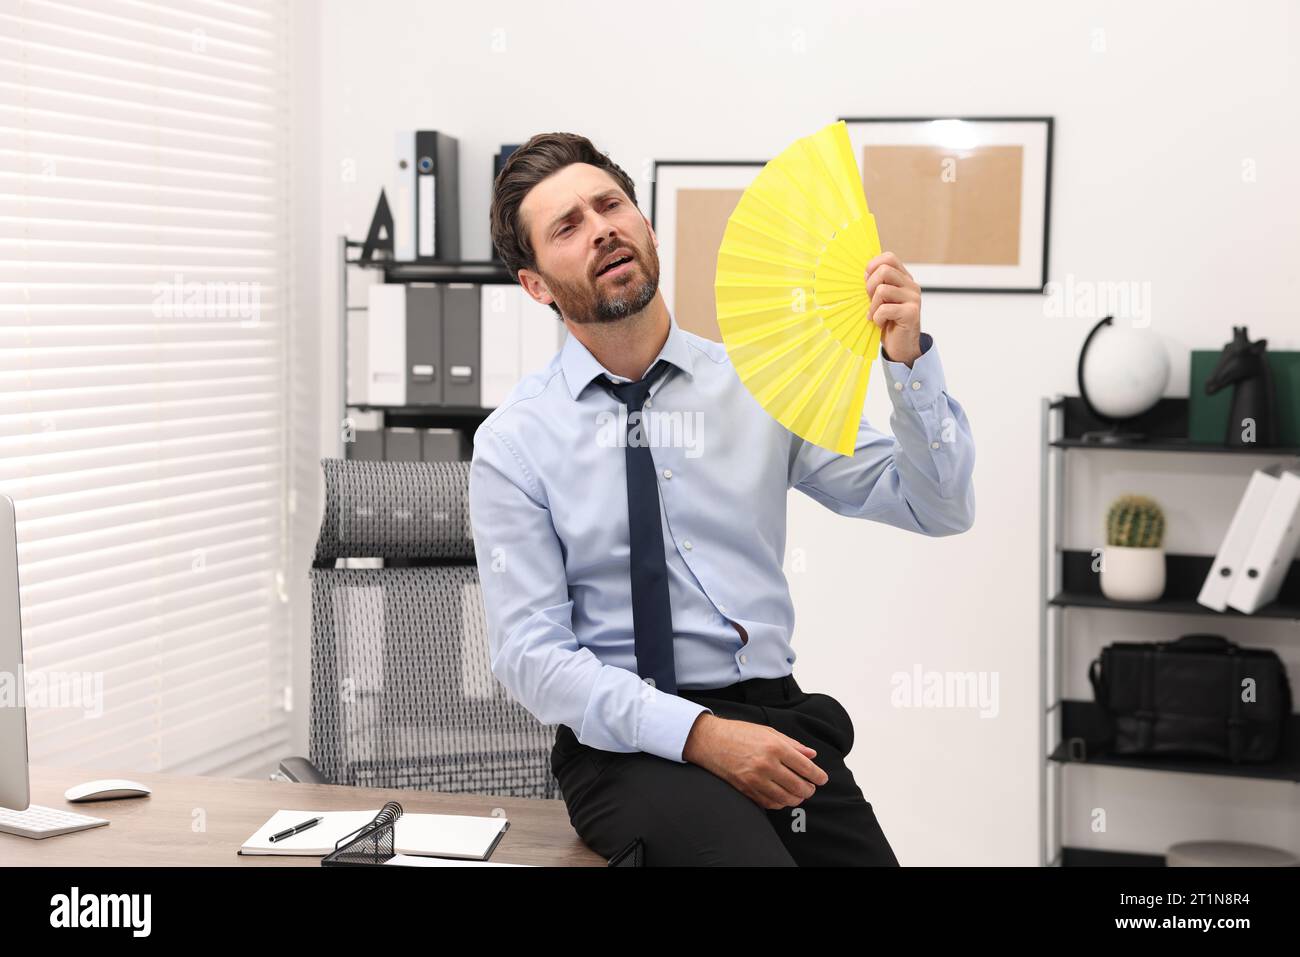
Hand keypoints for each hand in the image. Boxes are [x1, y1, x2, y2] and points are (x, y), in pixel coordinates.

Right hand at [682, 713, 827, 809]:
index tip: (822, 779)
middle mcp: (767, 764)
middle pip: (798, 786)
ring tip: (799, 794)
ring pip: (786, 799)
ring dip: (796, 799)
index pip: (805, 767)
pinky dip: (780, 803)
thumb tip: (812, 756)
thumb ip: (792, 745)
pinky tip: (782, 797)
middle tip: (811, 787)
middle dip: (809, 789)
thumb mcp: (768, 731)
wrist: (710, 741)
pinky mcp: (746, 790)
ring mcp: (755, 779)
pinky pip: (770, 803)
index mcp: (775, 747)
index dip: (818, 776)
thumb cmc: (740, 733)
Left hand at [866, 251, 921, 365]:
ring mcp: (913, 298)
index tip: (867, 282)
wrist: (901, 347)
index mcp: (903, 279)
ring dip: (873, 306)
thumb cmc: (888, 322)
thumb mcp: (880, 300)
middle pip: (884, 270)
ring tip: (876, 315)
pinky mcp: (911, 313)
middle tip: (870, 302)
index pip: (889, 258)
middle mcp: (911, 285)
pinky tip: (881, 323)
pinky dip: (877, 318)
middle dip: (870, 286)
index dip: (873, 266)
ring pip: (882, 290)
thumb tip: (865, 272)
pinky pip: (884, 309)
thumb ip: (875, 285)